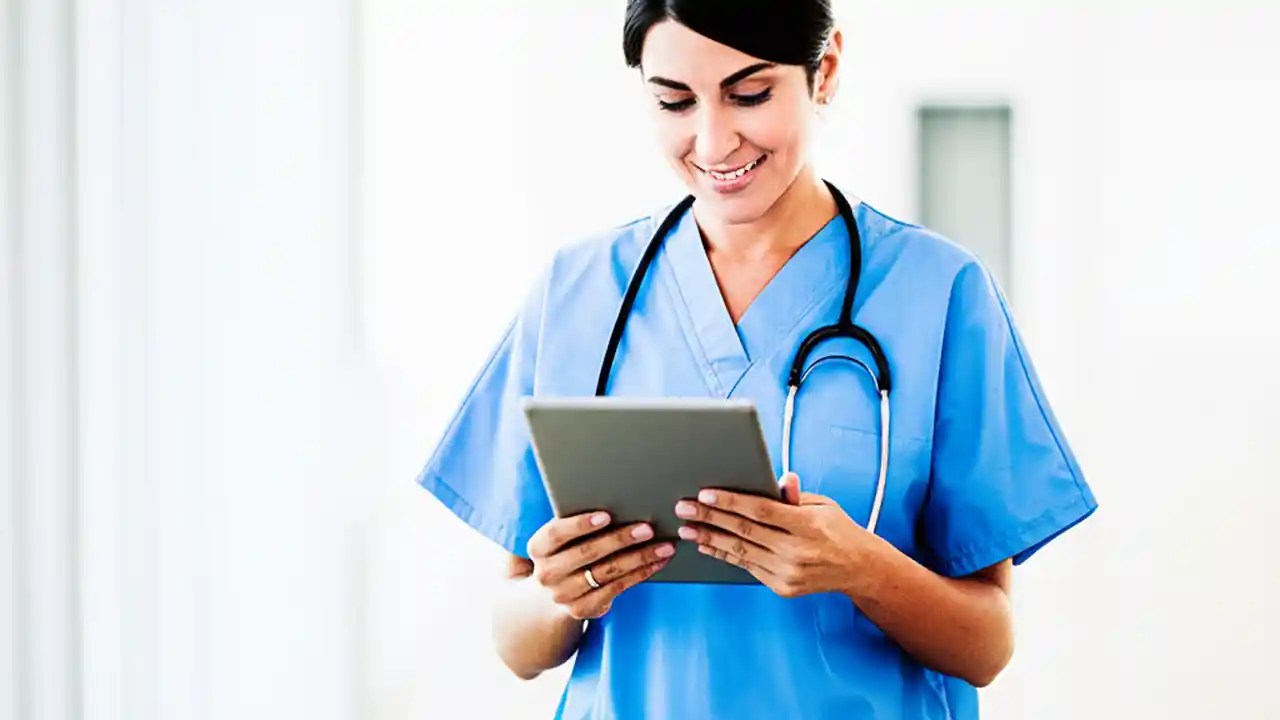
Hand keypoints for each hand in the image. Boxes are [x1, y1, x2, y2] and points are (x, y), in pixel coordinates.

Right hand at [525, 512, 673, 620]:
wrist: (553, 591)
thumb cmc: (566, 550)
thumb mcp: (562, 537)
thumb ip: (578, 522)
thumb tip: (617, 499)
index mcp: (538, 547)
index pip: (556, 533)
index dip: (580, 524)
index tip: (606, 515)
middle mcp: (547, 573)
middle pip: (587, 553)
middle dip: (620, 539)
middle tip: (647, 528)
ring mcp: (564, 595)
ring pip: (607, 572)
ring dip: (639, 558)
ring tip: (664, 546)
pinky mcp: (582, 609)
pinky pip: (617, 588)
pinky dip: (640, 574)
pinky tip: (657, 563)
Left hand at [674, 473, 870, 598]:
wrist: (858, 569)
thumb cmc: (837, 529)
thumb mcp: (822, 504)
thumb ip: (795, 496)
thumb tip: (781, 479)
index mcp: (807, 525)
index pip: (761, 511)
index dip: (731, 502)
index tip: (705, 494)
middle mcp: (797, 551)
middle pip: (745, 532)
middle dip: (710, 519)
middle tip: (683, 508)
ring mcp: (789, 573)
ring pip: (741, 553)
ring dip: (710, 540)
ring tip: (687, 529)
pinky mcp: (783, 587)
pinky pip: (747, 568)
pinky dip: (725, 556)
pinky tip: (708, 546)